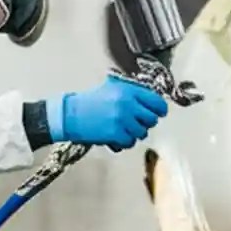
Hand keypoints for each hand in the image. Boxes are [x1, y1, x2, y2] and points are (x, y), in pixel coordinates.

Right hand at [49, 76, 167, 148]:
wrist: (71, 114)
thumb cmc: (90, 102)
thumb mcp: (112, 88)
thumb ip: (132, 92)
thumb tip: (152, 100)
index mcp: (129, 90)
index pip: (157, 102)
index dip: (159, 110)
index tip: (158, 113)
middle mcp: (128, 103)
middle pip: (151, 120)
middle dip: (145, 123)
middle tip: (135, 122)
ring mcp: (122, 119)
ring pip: (142, 133)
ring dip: (134, 134)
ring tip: (122, 129)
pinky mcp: (115, 133)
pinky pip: (130, 142)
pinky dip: (124, 142)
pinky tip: (116, 137)